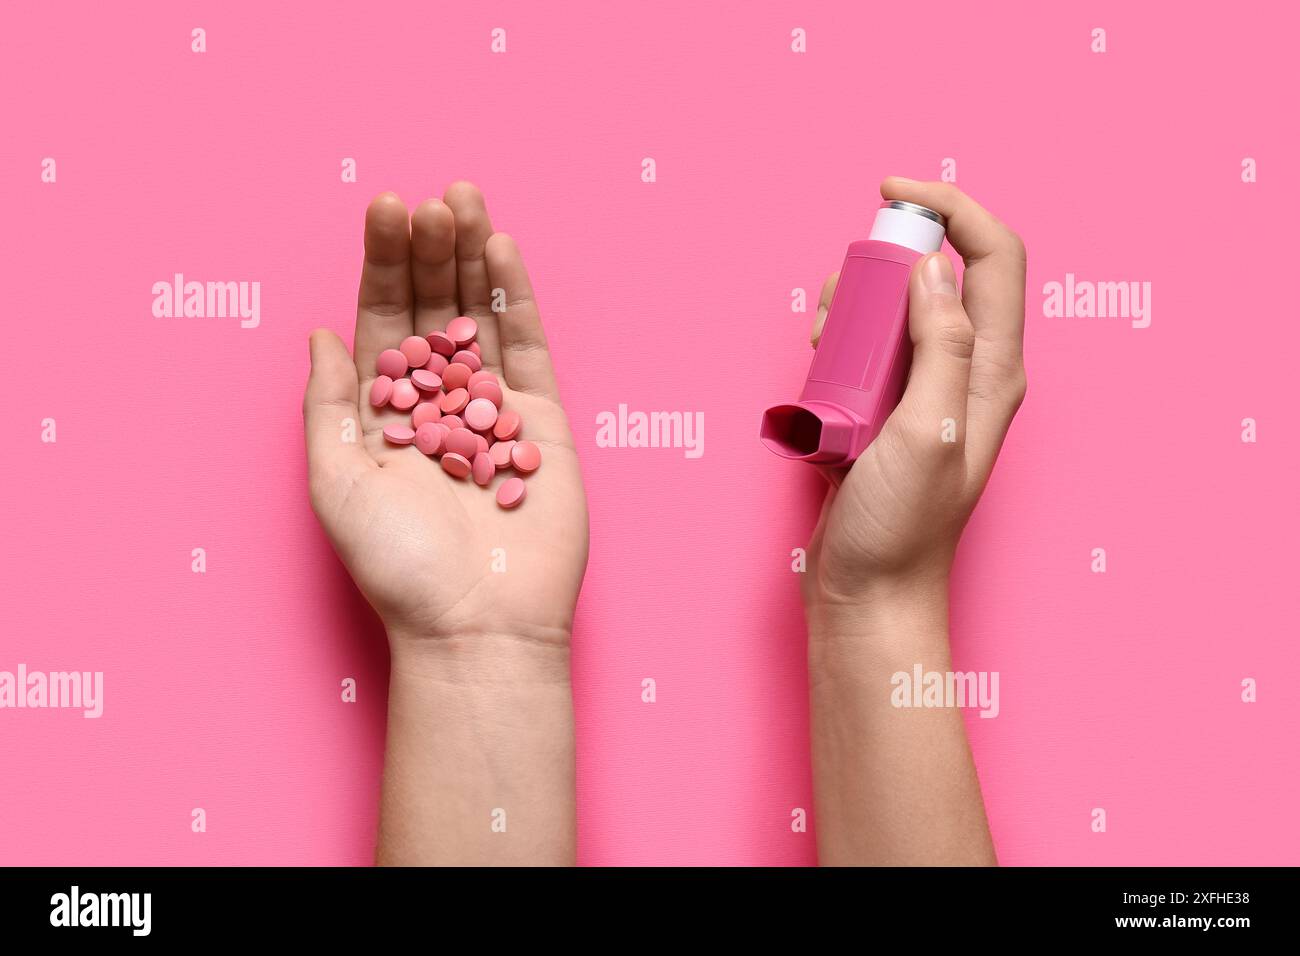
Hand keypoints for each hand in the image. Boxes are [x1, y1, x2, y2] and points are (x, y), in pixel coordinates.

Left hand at [303, 184, 588, 654]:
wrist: (478, 624)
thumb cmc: (398, 567)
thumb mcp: (336, 483)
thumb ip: (328, 405)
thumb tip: (317, 332)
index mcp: (384, 414)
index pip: (381, 321)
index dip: (380, 265)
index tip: (383, 208)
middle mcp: (437, 402)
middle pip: (431, 308)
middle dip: (428, 251)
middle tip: (429, 199)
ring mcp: (492, 407)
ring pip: (479, 316)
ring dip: (470, 258)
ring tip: (463, 201)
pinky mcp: (542, 420)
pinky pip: (529, 347)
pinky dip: (516, 298)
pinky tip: (502, 251)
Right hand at [804, 179, 1026, 609]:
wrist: (867, 593)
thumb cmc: (902, 529)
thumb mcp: (929, 430)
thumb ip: (943, 345)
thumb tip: (935, 268)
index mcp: (994, 370)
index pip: (994, 256)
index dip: (953, 208)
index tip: (892, 193)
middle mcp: (967, 372)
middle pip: (941, 273)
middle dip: (888, 260)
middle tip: (846, 298)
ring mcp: (924, 390)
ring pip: (896, 309)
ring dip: (855, 304)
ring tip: (825, 345)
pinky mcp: (885, 409)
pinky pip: (865, 348)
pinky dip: (837, 341)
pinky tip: (816, 371)